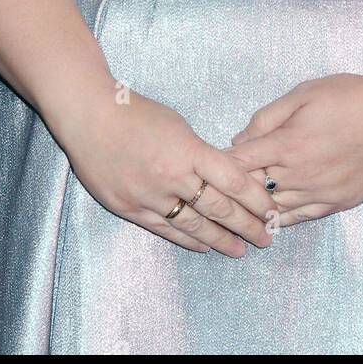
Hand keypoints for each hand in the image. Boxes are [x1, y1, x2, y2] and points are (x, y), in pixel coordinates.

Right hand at [52, 78, 278, 256]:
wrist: (90, 118)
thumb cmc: (137, 114)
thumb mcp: (178, 125)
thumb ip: (200, 153)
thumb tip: (222, 175)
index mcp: (189, 151)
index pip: (234, 181)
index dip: (257, 199)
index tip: (272, 210)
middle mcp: (173, 177)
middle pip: (219, 207)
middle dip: (247, 225)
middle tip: (266, 237)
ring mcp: (151, 196)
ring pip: (194, 225)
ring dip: (221, 239)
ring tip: (240, 250)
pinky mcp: (131, 208)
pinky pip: (166, 229)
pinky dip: (188, 239)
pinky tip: (204, 246)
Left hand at [225, 71, 362, 227]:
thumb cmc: (350, 96)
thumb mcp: (303, 94)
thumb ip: (267, 117)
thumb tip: (240, 139)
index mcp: (286, 146)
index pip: (239, 164)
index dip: (220, 166)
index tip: (207, 167)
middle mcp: (300, 176)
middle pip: (253, 192)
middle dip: (234, 191)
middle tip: (217, 192)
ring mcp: (321, 193)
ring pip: (276, 210)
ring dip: (256, 209)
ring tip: (239, 210)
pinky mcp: (340, 202)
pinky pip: (303, 218)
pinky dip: (284, 217)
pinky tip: (274, 217)